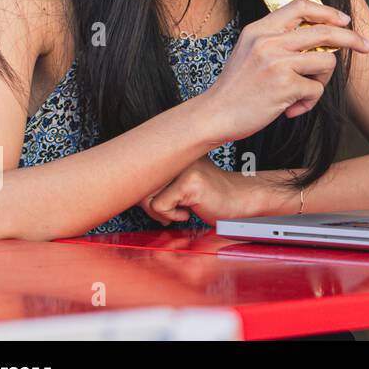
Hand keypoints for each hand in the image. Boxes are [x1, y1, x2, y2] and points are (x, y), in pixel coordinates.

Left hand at [141, 156, 276, 226]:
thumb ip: (159, 181)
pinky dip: (173, 216)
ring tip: (182, 208)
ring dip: (161, 211)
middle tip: (169, 209)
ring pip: (147, 197)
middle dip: (148, 203)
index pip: (141, 168)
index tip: (140, 196)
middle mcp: (179, 156)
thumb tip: (126, 190)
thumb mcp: (182, 183)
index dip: (139, 188)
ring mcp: (185, 167)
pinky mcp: (189, 183)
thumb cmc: (212, 196)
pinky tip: (190, 211)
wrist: (242, 201)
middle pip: (140, 184)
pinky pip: (160, 207)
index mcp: (177, 152)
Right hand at [198, 0, 368, 145]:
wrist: (214, 115)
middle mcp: (269, 41)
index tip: (344, 21)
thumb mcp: (250, 51)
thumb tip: (318, 35)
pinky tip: (290, 109)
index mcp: (260, 29)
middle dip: (351, 40)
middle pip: (325, 31)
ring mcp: (277, 62)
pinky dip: (309, 102)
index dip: (327, 11)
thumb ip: (276, 39)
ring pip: (326, 63)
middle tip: (366, 47)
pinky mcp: (284, 85)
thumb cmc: (237, 88)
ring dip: (321, 83)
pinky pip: (315, 90)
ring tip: (303, 94)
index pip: (300, 6)